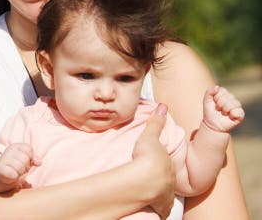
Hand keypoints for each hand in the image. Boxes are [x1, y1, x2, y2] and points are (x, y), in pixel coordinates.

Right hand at [0, 143, 39, 189]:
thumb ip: (33, 159)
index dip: (29, 158)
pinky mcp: (1, 170)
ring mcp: (3, 159)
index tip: (24, 162)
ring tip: (15, 172)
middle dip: (25, 166)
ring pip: (20, 167)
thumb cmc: (14, 168)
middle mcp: (8, 150)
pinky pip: (13, 174)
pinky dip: (14, 177)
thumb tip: (39, 162)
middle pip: (25, 159)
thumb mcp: (25, 161)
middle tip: (19, 169)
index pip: (29, 149)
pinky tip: (10, 176)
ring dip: (20, 173)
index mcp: (15, 146)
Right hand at [132, 103, 174, 217]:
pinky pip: (161, 210)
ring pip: (166, 197)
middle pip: (168, 182)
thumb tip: (163, 105)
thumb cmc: (147, 157)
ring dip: (161, 198)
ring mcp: (166, 195)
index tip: (159, 167)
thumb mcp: (150, 138)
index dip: (164, 167)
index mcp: (168, 166)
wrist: (145, 178)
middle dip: (164, 182)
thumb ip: (156, 124)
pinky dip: (158, 209)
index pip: (168, 166)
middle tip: (157, 182)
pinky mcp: (160, 206)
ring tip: (155, 197)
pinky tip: (153, 209)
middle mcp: (170, 181)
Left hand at [202, 85, 244, 132]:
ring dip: (225, 110)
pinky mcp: (241, 114)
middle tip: (218, 109)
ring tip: (223, 113)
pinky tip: (229, 117)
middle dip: (219, 104)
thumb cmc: (210, 112)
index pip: (222, 90)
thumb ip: (209, 91)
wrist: (212, 125)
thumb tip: (217, 87)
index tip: (214, 103)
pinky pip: (238, 111)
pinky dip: (231, 115)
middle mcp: (232, 99)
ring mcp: (237, 106)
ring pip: (233, 103)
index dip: (216, 97)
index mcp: (224, 94)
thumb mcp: (206, 100)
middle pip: (227, 97)